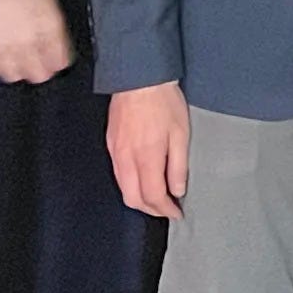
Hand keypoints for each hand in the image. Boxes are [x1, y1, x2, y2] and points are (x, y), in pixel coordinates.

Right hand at [0, 0, 73, 84]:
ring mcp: (3, 46)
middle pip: (39, 75)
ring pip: (13, 77)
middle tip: (31, 61)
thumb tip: (56, 46)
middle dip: (37, 70)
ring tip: (9, 58)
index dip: (56, 62)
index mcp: (50, 26)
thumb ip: (52, 25)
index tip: (51, 59)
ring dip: (13, 69)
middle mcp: (29, 41)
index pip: (60, 62)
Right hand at [108, 81, 190, 220]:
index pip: (153, 196)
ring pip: (123, 187)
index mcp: (146, 158)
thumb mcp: (181, 134)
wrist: (138, 78)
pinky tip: (142, 180)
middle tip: (167, 209)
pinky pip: (117, 174)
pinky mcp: (110, 144)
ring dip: (139, 199)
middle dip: (150, 210)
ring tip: (157, 198)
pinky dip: (130, 184)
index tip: (177, 213)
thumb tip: (177, 191)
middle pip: (133, 198)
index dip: (165, 209)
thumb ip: (178, 166)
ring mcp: (115, 152)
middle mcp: (126, 159)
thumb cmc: (164, 103)